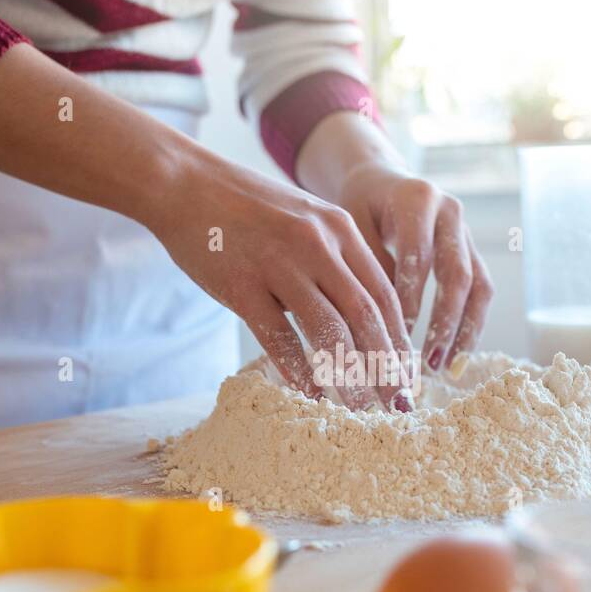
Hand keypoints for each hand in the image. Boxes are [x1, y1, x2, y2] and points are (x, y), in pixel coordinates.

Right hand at [147, 148, 413, 410]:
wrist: (184, 181)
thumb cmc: (245, 208)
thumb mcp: (305, 219)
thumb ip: (335, 257)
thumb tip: (361, 314)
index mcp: (340, 229)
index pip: (384, 294)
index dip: (400, 340)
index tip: (406, 375)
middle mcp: (317, 244)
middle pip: (367, 315)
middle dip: (386, 366)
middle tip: (397, 403)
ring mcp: (279, 263)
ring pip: (330, 330)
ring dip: (349, 377)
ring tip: (359, 410)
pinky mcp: (242, 284)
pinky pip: (278, 336)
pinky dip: (299, 369)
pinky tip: (309, 394)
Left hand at [333, 161, 492, 374]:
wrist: (380, 181)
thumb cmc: (358, 207)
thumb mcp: (350, 225)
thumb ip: (365, 265)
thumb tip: (374, 324)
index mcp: (417, 199)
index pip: (418, 258)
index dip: (410, 302)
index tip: (396, 340)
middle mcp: (450, 212)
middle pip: (457, 274)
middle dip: (444, 324)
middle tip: (428, 364)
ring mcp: (467, 231)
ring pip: (479, 286)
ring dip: (465, 331)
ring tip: (446, 370)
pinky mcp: (474, 250)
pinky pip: (482, 291)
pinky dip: (471, 326)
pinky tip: (454, 358)